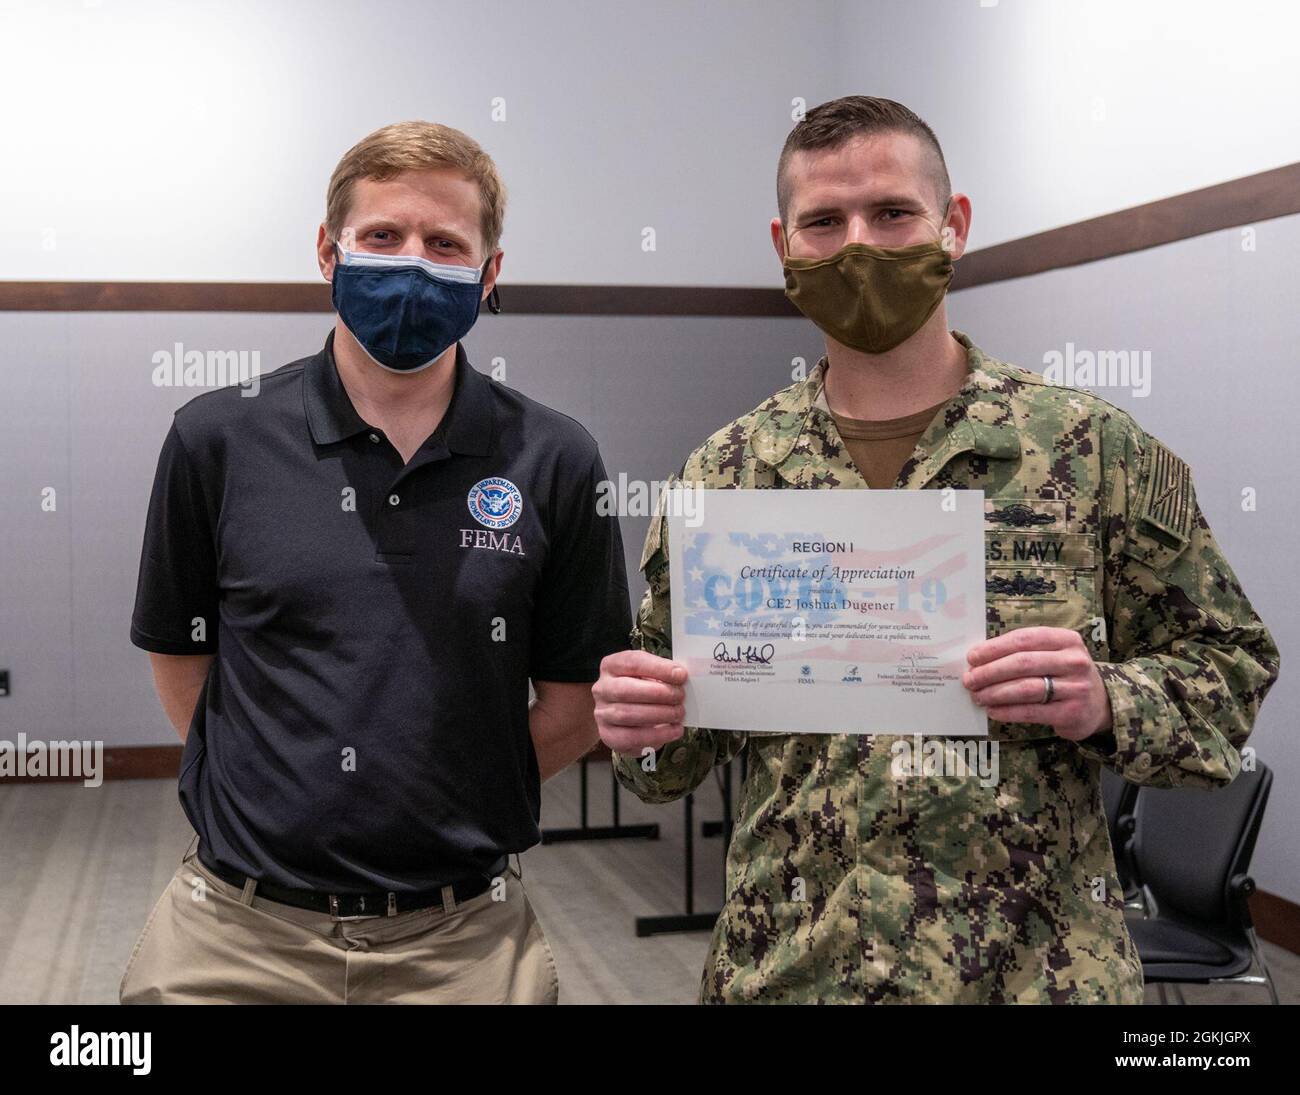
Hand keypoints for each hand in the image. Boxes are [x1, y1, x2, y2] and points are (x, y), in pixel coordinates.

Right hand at [593, 650, 688, 753]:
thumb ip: (662, 674)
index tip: (680, 675)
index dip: (658, 668)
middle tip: (680, 696)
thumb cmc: (639, 690)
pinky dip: (657, 735)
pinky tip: (674, 730)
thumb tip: (681, 677)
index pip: (632, 662)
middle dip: (659, 693)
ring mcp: (602, 713)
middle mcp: (602, 689)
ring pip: (628, 714)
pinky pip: (632, 737)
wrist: (620, 716)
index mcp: (611, 666)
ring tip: (678, 713)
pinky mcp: (608, 735)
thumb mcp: (648, 675)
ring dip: (659, 714)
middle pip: (626, 690)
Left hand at [962, 626, 1112, 740]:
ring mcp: (1075, 687)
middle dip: (989, 672)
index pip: (1024, 639)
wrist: (1099, 704)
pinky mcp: (1071, 712)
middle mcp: (1074, 661)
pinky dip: (1007, 711)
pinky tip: (992, 710)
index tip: (972, 657)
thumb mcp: (1053, 654)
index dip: (994, 648)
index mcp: (1066, 639)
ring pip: (1025, 688)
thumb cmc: (1063, 674)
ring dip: (995, 693)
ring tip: (977, 696)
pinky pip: (1031, 711)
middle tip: (970, 680)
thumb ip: (1023, 651)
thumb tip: (978, 659)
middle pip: (1022, 663)